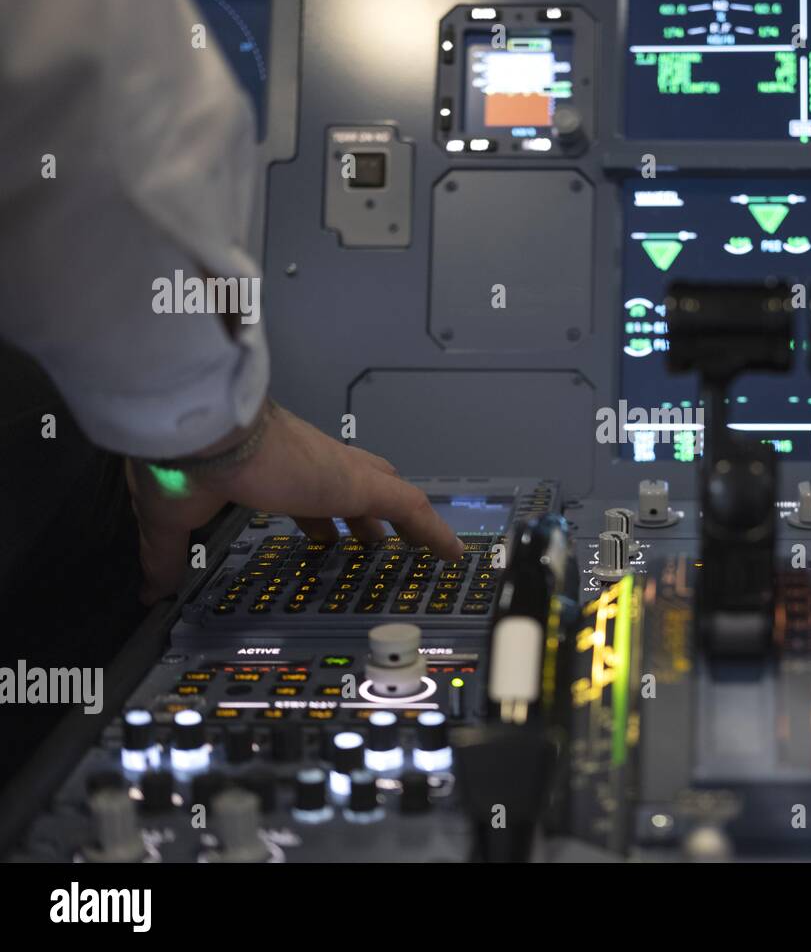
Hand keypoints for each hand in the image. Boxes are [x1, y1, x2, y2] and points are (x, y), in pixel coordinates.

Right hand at [125, 402, 462, 603]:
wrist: (200, 431)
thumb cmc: (184, 459)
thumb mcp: (174, 518)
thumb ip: (167, 555)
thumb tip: (151, 587)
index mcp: (269, 469)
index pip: (306, 493)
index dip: (317, 518)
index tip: (320, 535)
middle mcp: (310, 464)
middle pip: (354, 487)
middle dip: (363, 517)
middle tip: (371, 540)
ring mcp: (338, 471)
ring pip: (386, 493)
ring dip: (401, 523)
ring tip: (420, 547)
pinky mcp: (358, 481)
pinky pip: (411, 507)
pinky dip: (433, 530)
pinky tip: (452, 552)